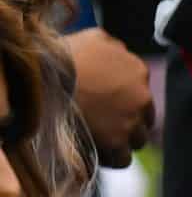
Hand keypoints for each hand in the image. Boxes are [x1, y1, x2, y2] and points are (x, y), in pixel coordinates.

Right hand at [66, 27, 155, 165]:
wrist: (43, 79)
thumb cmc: (63, 56)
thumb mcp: (93, 38)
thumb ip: (114, 46)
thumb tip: (121, 51)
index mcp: (138, 70)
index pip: (141, 90)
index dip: (125, 99)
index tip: (107, 102)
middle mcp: (142, 96)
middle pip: (144, 116)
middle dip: (128, 120)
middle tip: (104, 120)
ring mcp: (131, 120)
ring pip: (137, 138)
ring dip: (122, 139)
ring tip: (99, 136)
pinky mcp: (117, 141)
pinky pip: (123, 158)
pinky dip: (112, 157)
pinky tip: (97, 150)